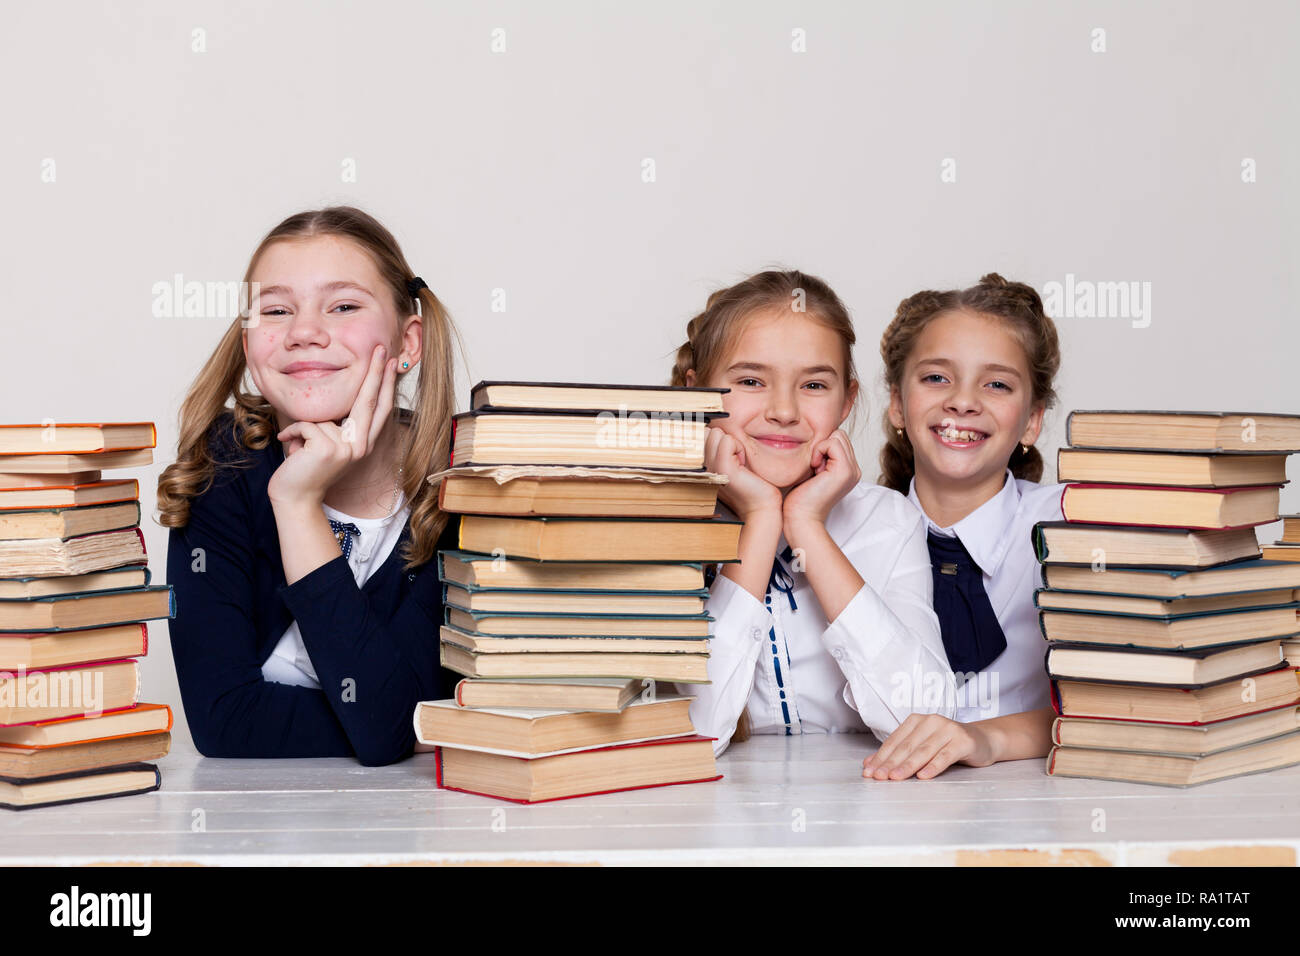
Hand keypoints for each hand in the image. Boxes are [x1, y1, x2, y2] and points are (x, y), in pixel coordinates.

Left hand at [267, 344, 397, 506]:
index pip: (378, 409)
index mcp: (362, 444)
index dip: (385, 384)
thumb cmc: (306, 469)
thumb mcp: (328, 444)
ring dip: (302, 430)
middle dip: (376, 373)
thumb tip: (340, 398)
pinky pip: (306, 425)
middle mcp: (360, 446)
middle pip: (370, 401)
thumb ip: (337, 425)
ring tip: (297, 449)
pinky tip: (289, 448)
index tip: (389, 362)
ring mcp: (346, 449)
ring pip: (322, 418)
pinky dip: (291, 434)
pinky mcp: (327, 449)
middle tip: (381, 349)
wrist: (294, 498)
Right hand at [705, 427, 781, 519]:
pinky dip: (739, 447)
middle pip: (709, 431)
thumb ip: (718, 445)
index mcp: (701, 464)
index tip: (730, 456)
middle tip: (736, 460)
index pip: (699, 433)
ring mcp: (709, 467)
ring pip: (717, 433)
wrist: (761, 505)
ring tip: (740, 463)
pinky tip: (743, 464)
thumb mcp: (731, 461)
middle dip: (726, 440)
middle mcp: (701, 466)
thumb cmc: (749, 483)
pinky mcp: (722, 468)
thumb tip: (713, 426)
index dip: (717, 438)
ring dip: (733, 444)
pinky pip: (727, 440)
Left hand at [782, 429, 859, 541]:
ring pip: (838, 436)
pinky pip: (832, 443)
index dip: (822, 446)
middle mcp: (854, 469)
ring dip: (820, 448)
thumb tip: (816, 436)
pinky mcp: (845, 470)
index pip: (839, 439)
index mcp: (848, 469)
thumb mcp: (812, 471)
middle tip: (814, 467)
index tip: (813, 466)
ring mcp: (852, 470)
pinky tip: (814, 468)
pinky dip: (818, 450)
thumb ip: (820, 455)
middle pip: (840, 435)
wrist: (801, 517)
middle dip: (822, 445)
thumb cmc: (800, 498)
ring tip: (814, 468)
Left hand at [861, 713, 995, 780]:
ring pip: (924, 750)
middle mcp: (931, 721)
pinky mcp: (963, 741)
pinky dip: (933, 766)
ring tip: (895, 778)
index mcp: (917, 720)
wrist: (982, 740)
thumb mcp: (922, 746)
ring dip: (908, 766)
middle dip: (890, 763)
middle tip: (878, 777)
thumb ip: (899, 753)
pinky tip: (923, 776)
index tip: (869, 771)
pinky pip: (945, 755)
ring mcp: (948, 729)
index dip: (881, 757)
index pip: (894, 741)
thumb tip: (869, 764)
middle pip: (907, 746)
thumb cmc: (947, 745)